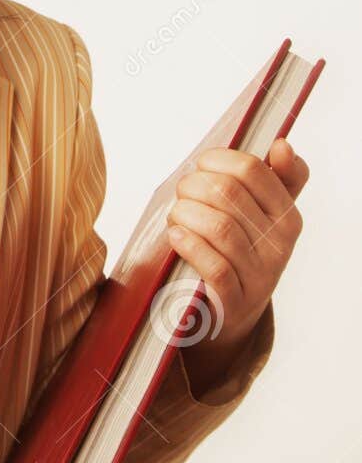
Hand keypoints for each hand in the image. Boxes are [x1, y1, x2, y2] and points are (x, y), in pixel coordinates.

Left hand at [165, 137, 307, 390]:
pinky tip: (175, 236)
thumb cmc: (238, 256)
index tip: (200, 166)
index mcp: (287, 216)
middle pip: (229, 194)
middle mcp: (279, 245)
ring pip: (220, 227)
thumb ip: (274, 181)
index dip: (217, 160)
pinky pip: (214, 266)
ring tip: (175, 215)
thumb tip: (281, 144)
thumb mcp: (261, 218)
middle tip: (181, 192)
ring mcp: (259, 275)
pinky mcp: (234, 302)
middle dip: (193, 186)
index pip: (253, 170)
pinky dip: (189, 245)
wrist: (230, 318)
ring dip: (185, 213)